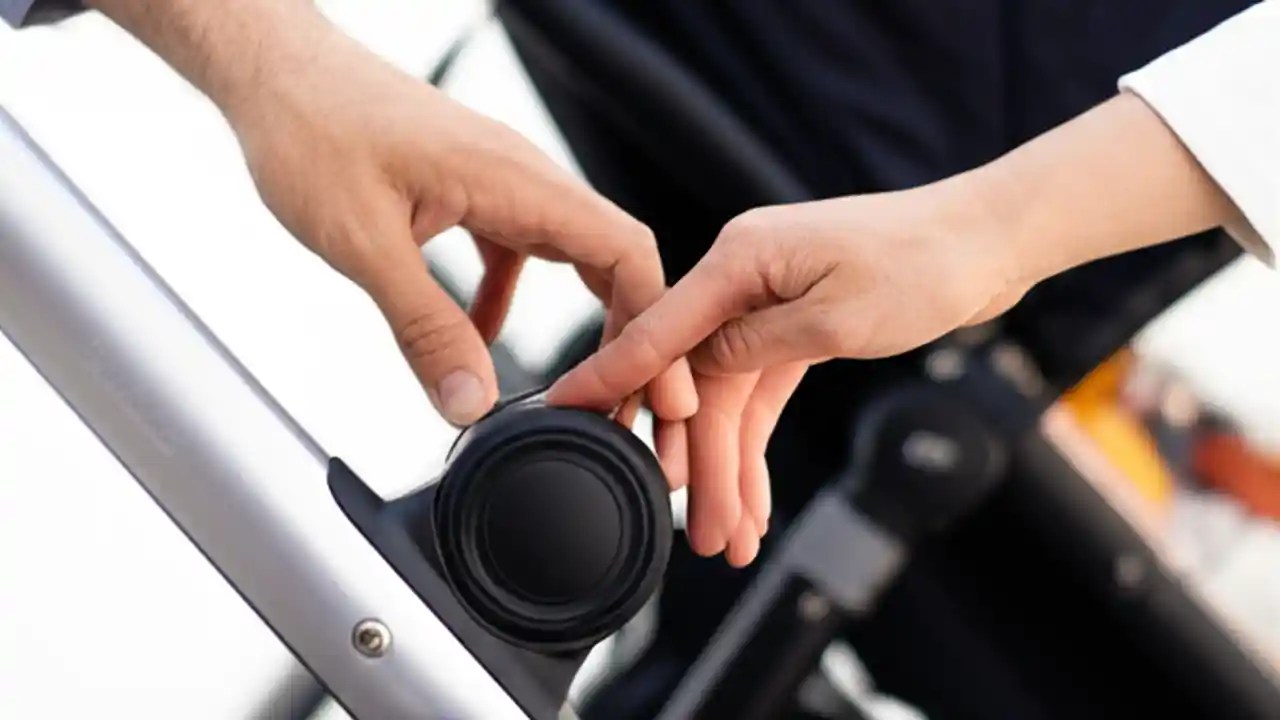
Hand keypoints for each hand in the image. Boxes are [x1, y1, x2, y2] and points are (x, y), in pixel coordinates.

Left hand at [215, 13, 695, 428]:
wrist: (273, 72)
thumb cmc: (311, 130)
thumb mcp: (364, 244)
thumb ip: (423, 327)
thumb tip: (469, 402)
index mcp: (516, 180)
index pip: (624, 252)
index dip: (648, 324)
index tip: (644, 385)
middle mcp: (522, 176)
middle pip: (613, 257)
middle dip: (625, 332)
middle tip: (617, 402)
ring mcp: (498, 179)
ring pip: (569, 253)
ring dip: (578, 316)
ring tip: (571, 383)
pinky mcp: (468, 185)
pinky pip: (517, 246)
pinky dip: (510, 296)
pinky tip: (479, 336)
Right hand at [551, 176, 1026, 565]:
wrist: (986, 242)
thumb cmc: (922, 265)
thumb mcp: (835, 319)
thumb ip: (752, 348)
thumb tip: (695, 375)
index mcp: (739, 259)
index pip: (661, 330)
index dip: (611, 375)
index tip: (562, 409)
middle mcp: (744, 278)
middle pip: (699, 383)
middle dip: (699, 463)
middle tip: (698, 533)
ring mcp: (769, 301)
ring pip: (730, 398)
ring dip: (731, 467)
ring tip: (730, 536)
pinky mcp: (796, 323)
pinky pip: (761, 391)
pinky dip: (757, 441)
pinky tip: (752, 494)